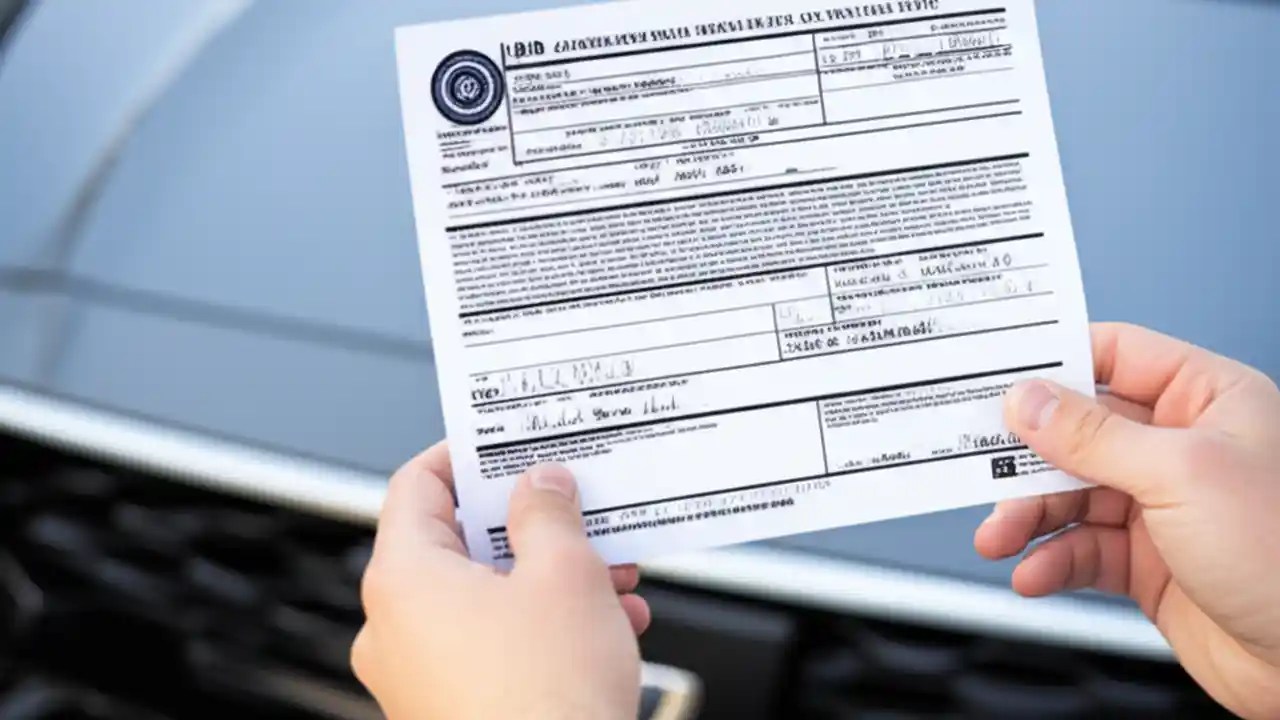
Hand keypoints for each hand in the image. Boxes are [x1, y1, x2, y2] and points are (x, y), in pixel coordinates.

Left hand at [352, 443, 649, 719]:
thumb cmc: (544, 702)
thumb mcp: (563, 575)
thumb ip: (547, 512)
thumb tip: (540, 484)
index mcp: (403, 579)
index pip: (416, 486)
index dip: (465, 456)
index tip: (506, 445)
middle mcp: (394, 627)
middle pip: (458, 545)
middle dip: (530, 528)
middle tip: (578, 514)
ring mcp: (417, 676)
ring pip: (484, 600)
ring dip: (548, 580)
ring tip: (610, 580)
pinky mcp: (448, 709)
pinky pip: (491, 647)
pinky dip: (541, 628)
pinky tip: (602, 628)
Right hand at [975, 323, 1279, 717]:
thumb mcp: (1180, 474)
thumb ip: (1093, 435)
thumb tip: (1028, 400)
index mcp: (1207, 399)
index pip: (1114, 356)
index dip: (1054, 365)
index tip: (997, 379)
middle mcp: (1182, 446)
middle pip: (1077, 431)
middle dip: (1026, 457)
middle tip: (979, 466)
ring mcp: (1162, 505)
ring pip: (1069, 494)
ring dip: (1027, 516)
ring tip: (1000, 536)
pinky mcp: (1147, 561)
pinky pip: (1080, 549)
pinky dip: (1050, 559)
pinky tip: (1034, 571)